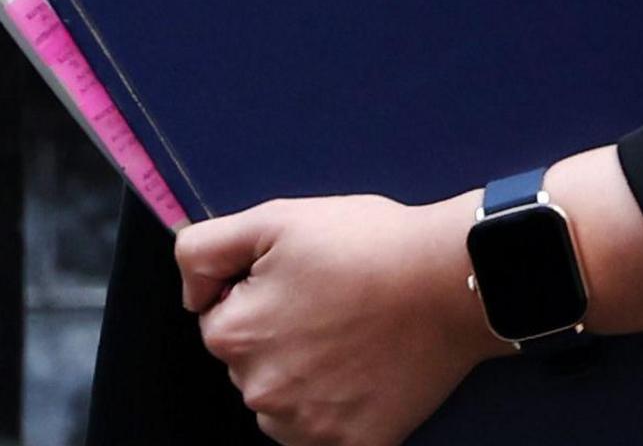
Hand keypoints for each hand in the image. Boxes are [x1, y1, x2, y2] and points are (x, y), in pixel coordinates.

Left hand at [175, 192, 508, 445]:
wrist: (452, 280)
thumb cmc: (369, 245)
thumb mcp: (275, 219)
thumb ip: (204, 250)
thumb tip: (190, 293)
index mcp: (234, 335)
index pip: (222, 319)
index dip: (261, 292)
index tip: (304, 279)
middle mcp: (260, 392)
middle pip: (253, 363)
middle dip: (281, 334)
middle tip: (334, 303)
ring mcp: (306, 426)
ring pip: (285, 401)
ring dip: (307, 375)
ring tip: (354, 336)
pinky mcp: (351, 445)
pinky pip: (323, 432)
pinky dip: (339, 407)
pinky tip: (367, 372)